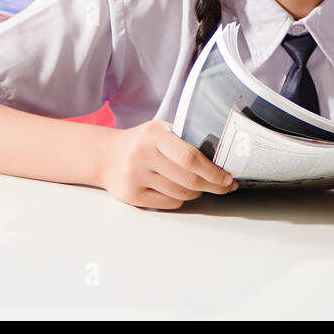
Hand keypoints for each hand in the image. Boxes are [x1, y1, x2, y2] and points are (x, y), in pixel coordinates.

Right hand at [98, 120, 236, 209]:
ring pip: (180, 194)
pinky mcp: (131, 196)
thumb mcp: (161, 131)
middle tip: (224, 187)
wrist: (106, 156)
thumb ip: (185, 139)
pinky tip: (178, 191)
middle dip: (212, 186)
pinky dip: (179, 200)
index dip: (213, 172)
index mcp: (154, 134)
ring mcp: (135, 176)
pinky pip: (168, 203)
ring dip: (196, 193)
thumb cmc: (143, 143)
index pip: (190, 157)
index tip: (228, 178)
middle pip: (188, 179)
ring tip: (198, 187)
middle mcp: (142, 155)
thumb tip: (221, 158)